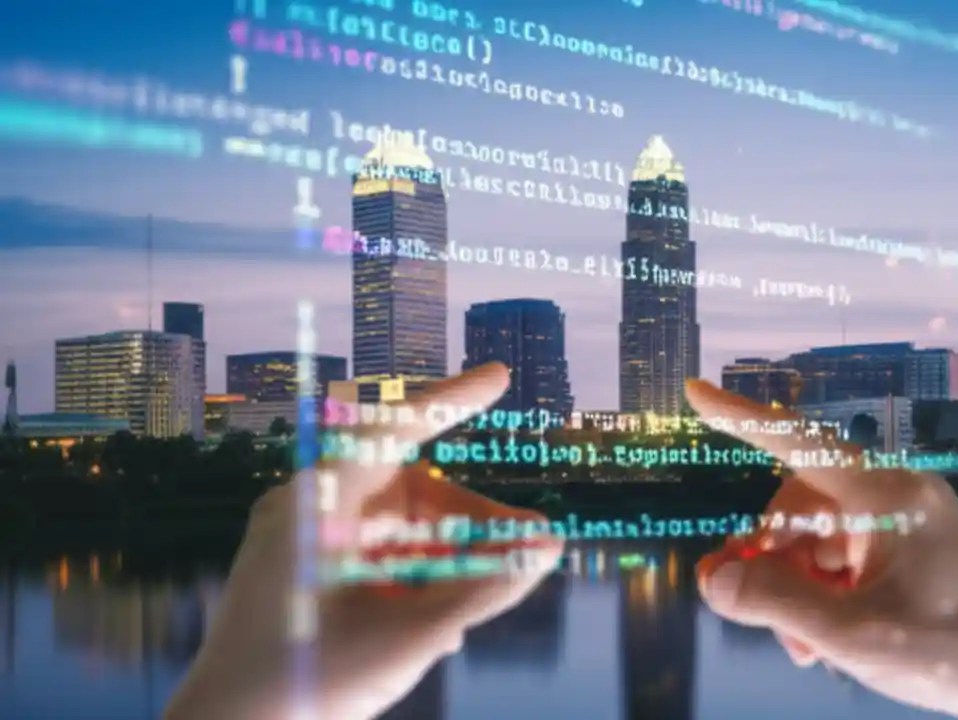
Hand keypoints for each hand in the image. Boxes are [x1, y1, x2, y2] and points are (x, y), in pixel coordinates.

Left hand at [165, 363, 563, 719]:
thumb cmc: (300, 687)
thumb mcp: (407, 636)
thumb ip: (484, 588)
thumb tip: (549, 545)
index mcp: (317, 505)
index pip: (394, 428)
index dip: (451, 399)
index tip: (499, 376)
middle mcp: (305, 512)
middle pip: (409, 490)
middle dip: (472, 518)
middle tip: (529, 545)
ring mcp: (299, 545)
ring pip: (395, 529)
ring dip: (444, 560)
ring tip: (476, 609)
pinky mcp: (301, 579)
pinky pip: (372, 560)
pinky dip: (412, 581)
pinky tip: (435, 628)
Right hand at [685, 379, 957, 719]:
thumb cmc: (955, 654)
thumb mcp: (854, 633)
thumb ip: (776, 601)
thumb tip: (713, 577)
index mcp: (888, 496)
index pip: (799, 441)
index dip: (741, 416)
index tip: (695, 390)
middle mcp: (897, 494)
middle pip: (798, 501)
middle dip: (770, 556)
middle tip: (755, 612)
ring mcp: (908, 520)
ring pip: (817, 534)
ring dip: (796, 585)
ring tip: (805, 647)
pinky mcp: (913, 548)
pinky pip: (845, 554)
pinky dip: (824, 590)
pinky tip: (822, 640)